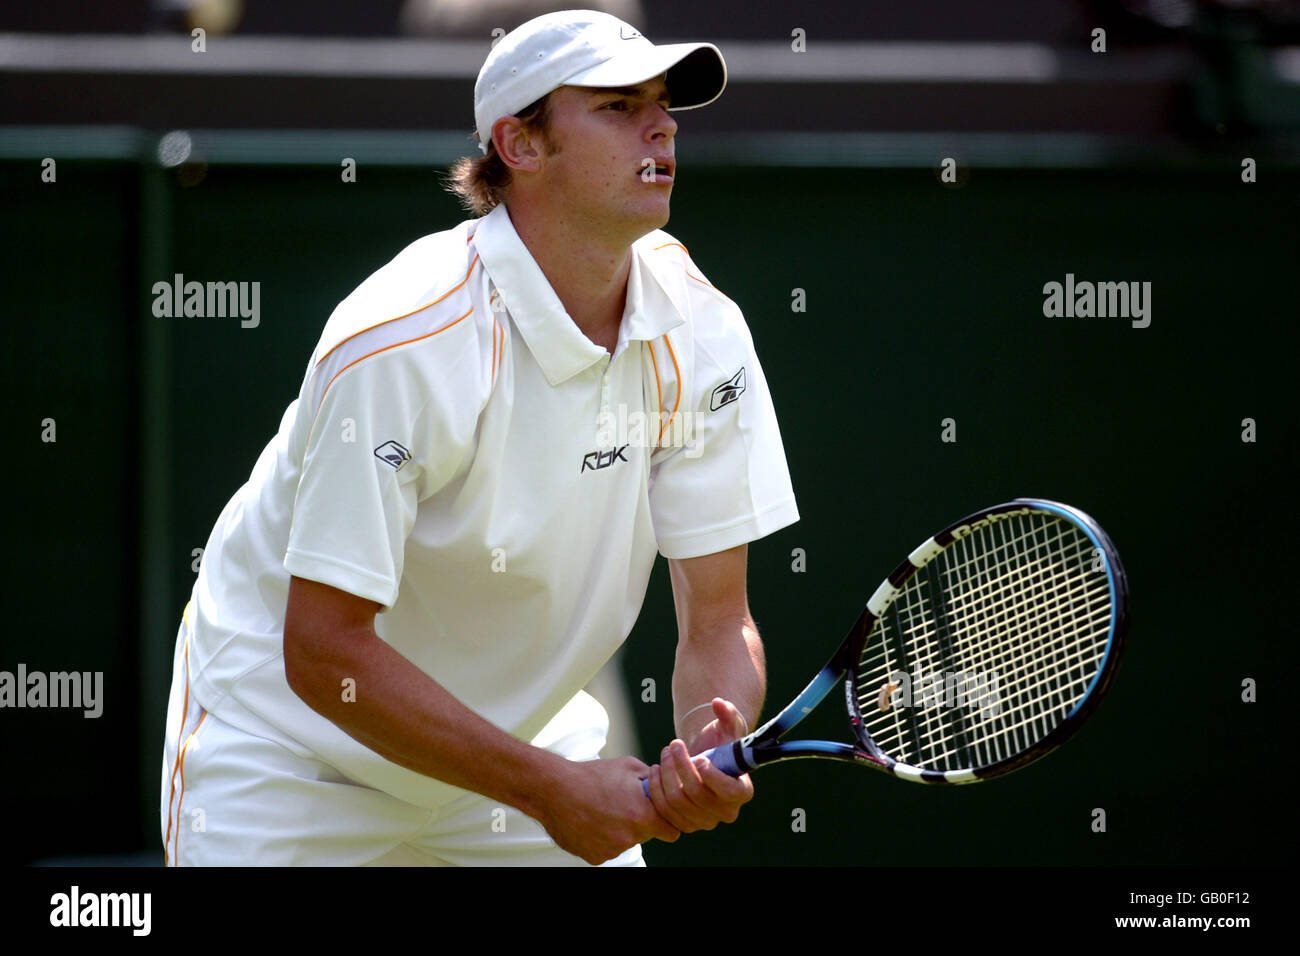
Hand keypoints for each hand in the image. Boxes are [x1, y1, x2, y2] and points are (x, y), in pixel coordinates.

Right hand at [535, 756, 680, 864]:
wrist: (554, 789)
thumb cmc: (592, 775)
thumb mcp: (628, 766)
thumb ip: (652, 779)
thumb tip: (664, 783)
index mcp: (642, 816)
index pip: (671, 832)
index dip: (666, 822)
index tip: (657, 815)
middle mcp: (629, 838)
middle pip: (645, 836)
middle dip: (639, 822)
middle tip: (622, 805)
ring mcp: (611, 850)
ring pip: (624, 842)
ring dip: (618, 830)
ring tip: (601, 809)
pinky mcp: (594, 858)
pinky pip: (605, 849)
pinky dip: (601, 838)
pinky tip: (590, 820)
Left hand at [645, 698, 754, 833]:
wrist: (703, 759)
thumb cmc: (719, 742)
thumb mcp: (726, 725)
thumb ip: (727, 713)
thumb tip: (719, 703)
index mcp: (742, 791)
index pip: (729, 791)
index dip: (712, 776)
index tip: (699, 757)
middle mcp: (727, 811)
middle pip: (697, 794)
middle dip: (681, 766)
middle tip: (673, 744)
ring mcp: (705, 821)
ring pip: (678, 801)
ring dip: (666, 775)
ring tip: (664, 754)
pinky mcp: (684, 824)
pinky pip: (665, 812)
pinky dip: (656, 790)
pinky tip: (655, 770)